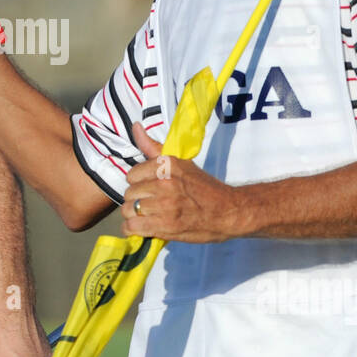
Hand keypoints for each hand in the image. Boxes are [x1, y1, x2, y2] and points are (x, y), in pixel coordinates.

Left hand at [121, 122, 244, 242]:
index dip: (139, 183)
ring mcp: (164, 205)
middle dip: (136, 200)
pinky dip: (133, 229)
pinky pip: (132, 227)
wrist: (228, 212)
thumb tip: (135, 126)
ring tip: (147, 216)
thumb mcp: (182, 163)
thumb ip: (154, 148)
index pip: (133, 175)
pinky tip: (142, 228)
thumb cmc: (204, 188)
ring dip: (134, 216)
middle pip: (130, 193)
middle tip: (149, 204)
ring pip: (128, 210)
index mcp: (167, 165)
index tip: (148, 188)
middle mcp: (164, 183)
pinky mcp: (165, 226)